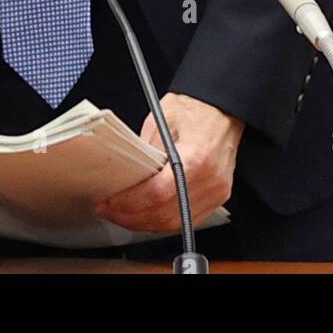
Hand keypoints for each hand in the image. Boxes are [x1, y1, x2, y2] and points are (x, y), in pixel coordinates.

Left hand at [92, 93, 244, 234]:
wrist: (223, 109)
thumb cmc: (195, 109)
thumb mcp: (162, 118)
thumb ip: (145, 148)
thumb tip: (126, 174)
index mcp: (195, 157)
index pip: (158, 193)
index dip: (130, 202)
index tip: (110, 202)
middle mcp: (209, 180)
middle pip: (165, 214)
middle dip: (131, 217)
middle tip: (109, 210)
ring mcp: (216, 192)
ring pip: (175, 223)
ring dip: (145, 223)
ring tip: (123, 214)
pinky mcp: (217, 197)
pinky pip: (187, 219)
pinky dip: (163, 221)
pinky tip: (146, 214)